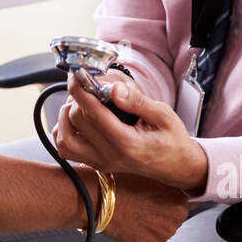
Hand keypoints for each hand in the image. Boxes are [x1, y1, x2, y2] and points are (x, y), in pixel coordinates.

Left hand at [54, 71, 207, 190]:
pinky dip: (65, 132)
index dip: (80, 91)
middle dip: (76, 99)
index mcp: (126, 143)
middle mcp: (109, 156)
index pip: (93, 113)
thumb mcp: (163, 115)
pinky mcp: (96, 164)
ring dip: (66, 118)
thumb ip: (137, 101)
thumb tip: (113, 88)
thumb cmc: (172, 139)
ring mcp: (100, 162)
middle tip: (87, 87)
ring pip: (63, 139)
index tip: (76, 75)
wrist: (177, 166)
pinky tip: (78, 121)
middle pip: (76, 122)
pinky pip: (67, 150)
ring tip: (81, 104)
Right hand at [97, 171, 189, 241]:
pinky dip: (144, 233)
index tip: (168, 194)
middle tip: (146, 201)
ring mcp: (164, 234)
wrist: (98, 200)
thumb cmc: (120, 181)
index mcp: (180, 196)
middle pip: (178, 214)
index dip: (177, 194)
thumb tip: (176, 179)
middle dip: (166, 209)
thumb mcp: (150, 170)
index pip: (191, 197)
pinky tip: (132, 221)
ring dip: (156, 222)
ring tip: (137, 210)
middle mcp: (177, 217)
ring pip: (165, 227)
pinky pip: (152, 238)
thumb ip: (169, 177)